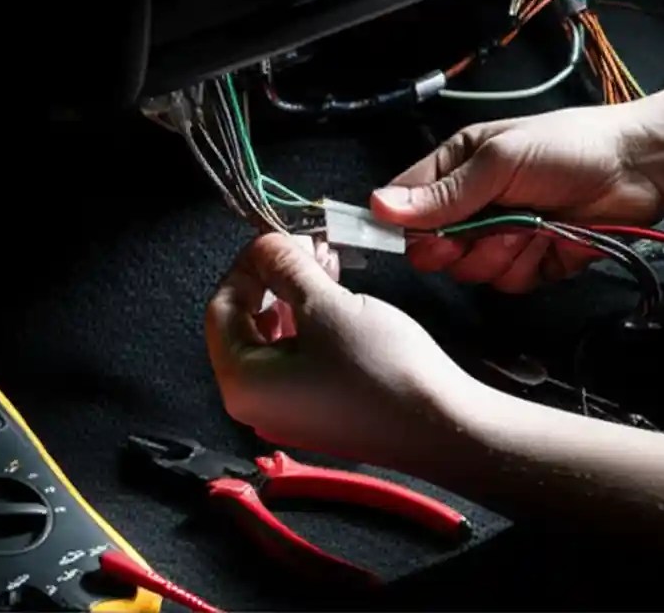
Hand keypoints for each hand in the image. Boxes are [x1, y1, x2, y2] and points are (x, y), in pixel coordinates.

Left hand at [205, 234, 482, 467]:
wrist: (442, 426)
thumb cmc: (383, 372)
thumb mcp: (328, 307)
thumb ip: (286, 268)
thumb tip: (265, 244)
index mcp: (243, 384)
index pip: (221, 309)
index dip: (247, 265)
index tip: (277, 238)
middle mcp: (256, 404)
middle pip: (245, 324)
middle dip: (274, 278)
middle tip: (306, 247)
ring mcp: (288, 411)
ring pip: (275, 339)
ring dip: (295, 297)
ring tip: (326, 266)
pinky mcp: (318, 411)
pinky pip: (299, 359)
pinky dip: (312, 324)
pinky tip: (338, 300)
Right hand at [370, 105, 663, 291]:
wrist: (638, 169)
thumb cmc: (571, 147)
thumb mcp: (500, 162)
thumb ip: (443, 193)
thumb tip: (380, 206)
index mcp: (457, 169)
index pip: (407, 207)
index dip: (412, 229)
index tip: (434, 235)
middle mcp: (474, 205)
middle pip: (437, 250)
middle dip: (465, 245)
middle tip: (495, 226)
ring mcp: (503, 236)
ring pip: (474, 271)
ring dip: (505, 253)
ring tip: (535, 225)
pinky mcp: (532, 262)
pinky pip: (510, 283)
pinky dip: (532, 267)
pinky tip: (552, 241)